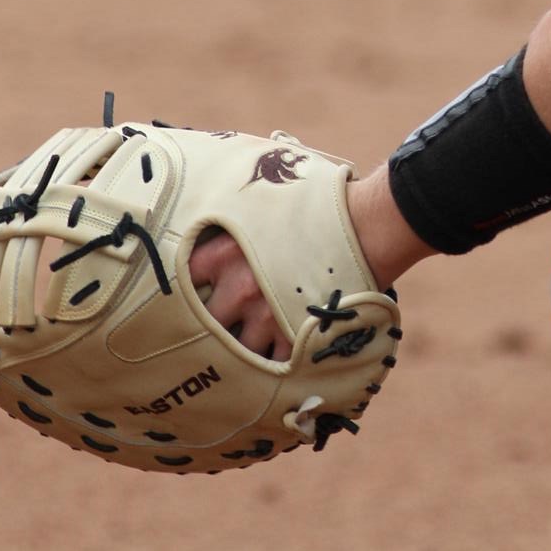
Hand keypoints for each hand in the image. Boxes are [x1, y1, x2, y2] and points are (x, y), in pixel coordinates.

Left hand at [188, 166, 434, 358]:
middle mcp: (235, 286)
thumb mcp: (266, 195)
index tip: (197, 289)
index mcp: (221, 251)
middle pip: (203, 321)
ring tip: (251, 344)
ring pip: (236, 348)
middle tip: (223, 323)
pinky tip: (280, 354)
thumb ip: (238, 209)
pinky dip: (276, 360)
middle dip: (214, 322)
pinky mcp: (291, 338)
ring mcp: (262, 316)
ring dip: (245, 346)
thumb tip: (221, 188)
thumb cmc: (321, 203)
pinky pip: (271, 362)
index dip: (190, 286)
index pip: (184, 279)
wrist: (367, 226)